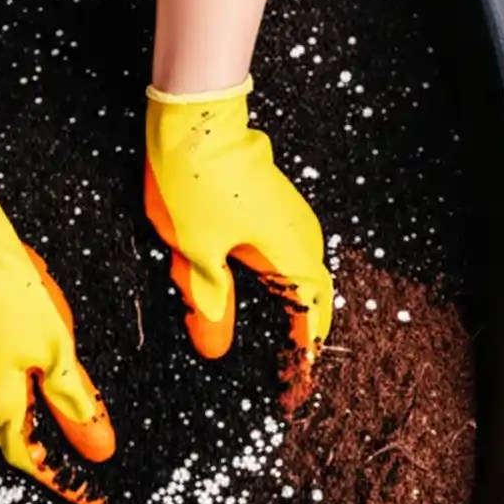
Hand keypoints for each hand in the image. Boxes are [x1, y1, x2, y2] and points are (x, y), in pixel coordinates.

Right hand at [0, 186, 115, 503]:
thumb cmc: (9, 296)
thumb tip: (97, 449)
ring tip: (83, 437)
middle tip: (94, 474)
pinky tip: (59, 391)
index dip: (66, 484)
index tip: (97, 500)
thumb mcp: (57, 354)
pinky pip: (11, 389)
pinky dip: (39, 400)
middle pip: (22, 442)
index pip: (34, 461)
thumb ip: (76, 404)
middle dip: (57, 462)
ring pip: (16, 415)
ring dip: (48, 430)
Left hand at [143, 75, 332, 412]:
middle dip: (299, 336)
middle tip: (283, 372)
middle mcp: (301, 236)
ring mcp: (289, 216)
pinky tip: (249, 291)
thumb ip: (209, 302)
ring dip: (286, 307)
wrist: (194, 114)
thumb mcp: (194, 254)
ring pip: (296, 274)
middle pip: (310, 298)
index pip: (309, 319)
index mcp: (290, 255)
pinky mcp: (272, 203)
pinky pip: (281, 253)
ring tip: (269, 340)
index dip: (303, 357)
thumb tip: (214, 346)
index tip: (295, 389)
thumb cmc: (196, 180)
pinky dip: (272, 281)